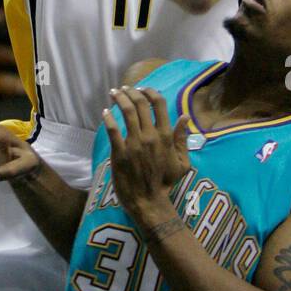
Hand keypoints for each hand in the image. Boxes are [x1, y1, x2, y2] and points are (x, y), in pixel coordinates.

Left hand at [103, 85, 190, 224]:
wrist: (148, 202)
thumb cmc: (165, 182)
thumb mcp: (182, 162)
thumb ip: (182, 139)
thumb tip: (185, 117)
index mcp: (165, 136)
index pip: (158, 104)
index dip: (150, 92)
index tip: (143, 89)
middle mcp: (150, 136)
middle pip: (140, 103)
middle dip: (131, 92)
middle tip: (124, 89)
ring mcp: (134, 144)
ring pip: (127, 112)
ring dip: (119, 99)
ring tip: (114, 93)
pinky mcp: (119, 152)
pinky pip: (112, 129)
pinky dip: (108, 118)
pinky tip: (105, 112)